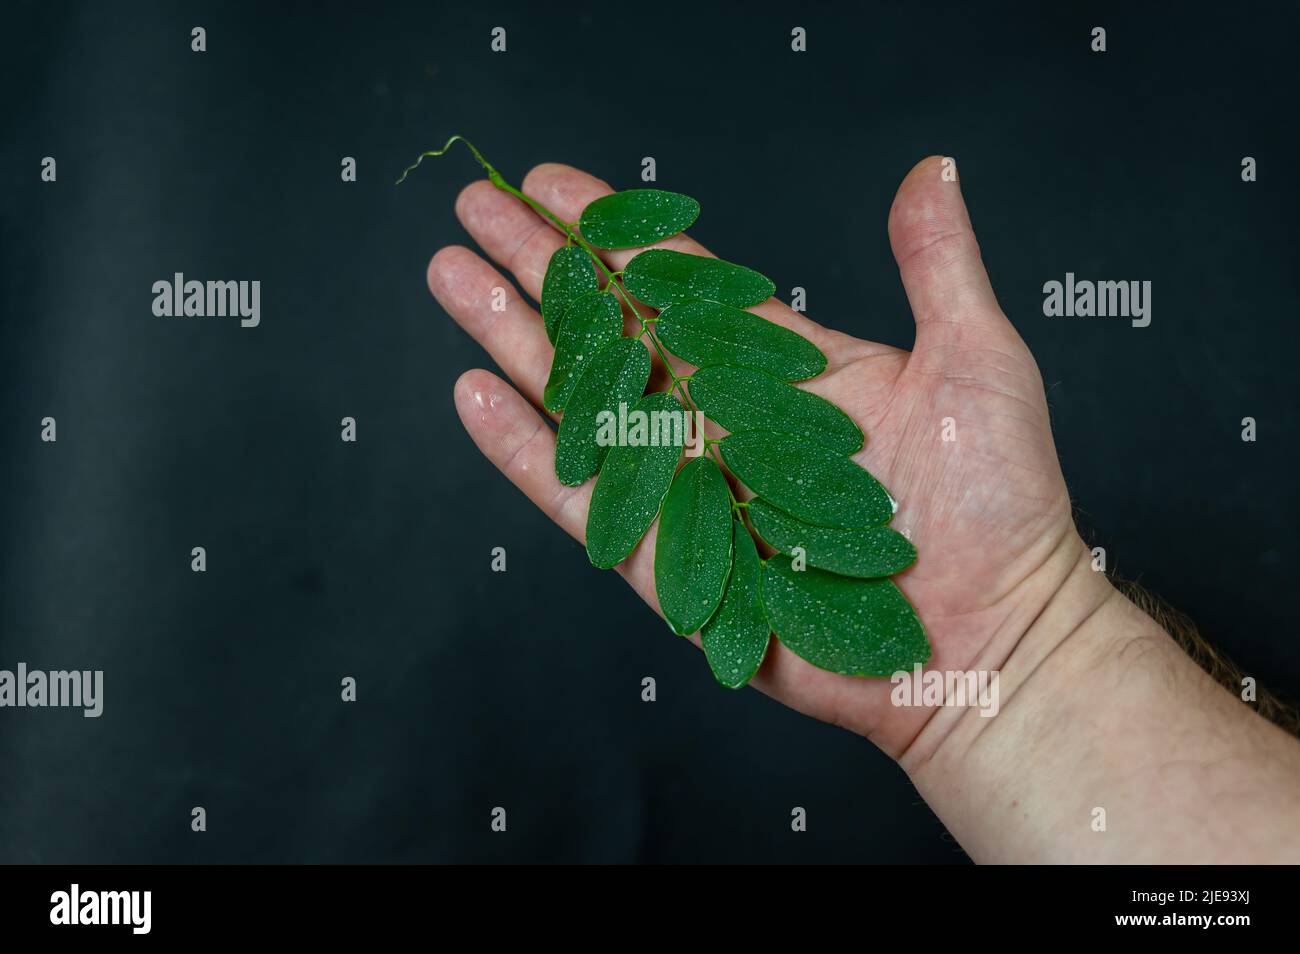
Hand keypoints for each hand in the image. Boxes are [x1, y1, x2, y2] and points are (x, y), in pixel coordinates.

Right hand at [427, 156, 1095, 758]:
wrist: (986, 644)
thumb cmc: (998, 510)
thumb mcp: (976, 361)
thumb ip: (936, 264)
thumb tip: (930, 173)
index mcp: (783, 367)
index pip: (677, 281)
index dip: (613, 231)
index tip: (554, 186)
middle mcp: (725, 419)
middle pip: (611, 329)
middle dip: (539, 267)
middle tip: (475, 210)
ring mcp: (693, 486)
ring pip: (583, 401)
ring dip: (514, 337)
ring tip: (452, 277)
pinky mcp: (670, 558)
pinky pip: (582, 496)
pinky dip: (525, 449)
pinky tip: (478, 394)